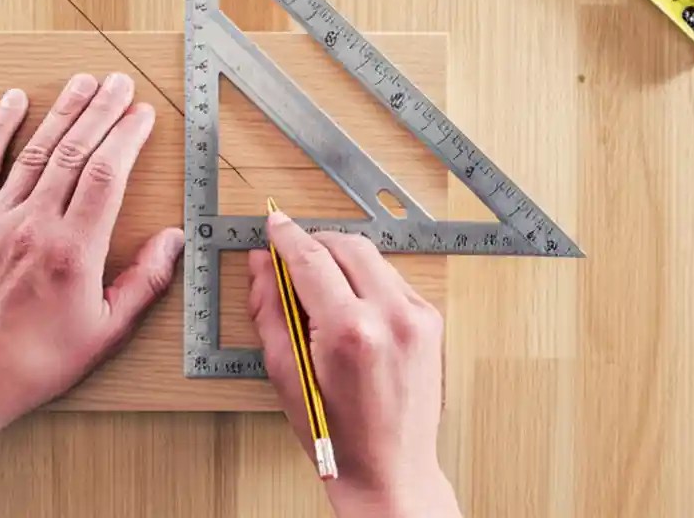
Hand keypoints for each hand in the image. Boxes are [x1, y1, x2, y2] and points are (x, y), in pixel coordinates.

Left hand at [0, 73, 183, 441]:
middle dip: (101, 111)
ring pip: (35, 150)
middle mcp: (35, 225)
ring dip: (62, 111)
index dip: (127, 137)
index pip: (108, 175)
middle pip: (75, 152)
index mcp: (74, 250)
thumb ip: (144, 282)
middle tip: (119, 83)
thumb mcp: (105, 332)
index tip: (142, 114)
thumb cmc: (36, 361)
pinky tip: (13, 101)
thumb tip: (173, 240)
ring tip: (83, 82)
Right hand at [248, 212, 459, 517]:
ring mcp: (417, 317)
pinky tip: (348, 304)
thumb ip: (269, 310)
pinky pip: (392, 280)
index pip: (310, 259)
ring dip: (341, 260)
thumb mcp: (286, 373)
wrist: (390, 470)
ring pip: (373, 258)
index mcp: (349, 330)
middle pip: (347, 246)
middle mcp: (391, 316)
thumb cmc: (335, 434)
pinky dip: (366, 280)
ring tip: (318, 287)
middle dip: (315, 242)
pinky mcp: (431, 322)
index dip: (287, 236)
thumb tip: (262, 265)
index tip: (273, 224)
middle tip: (290, 256)